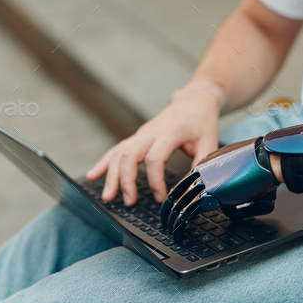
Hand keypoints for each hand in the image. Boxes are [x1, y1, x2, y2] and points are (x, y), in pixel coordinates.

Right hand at [86, 81, 222, 205]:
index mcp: (171, 131)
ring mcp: (141, 133)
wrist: (194, 101)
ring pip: (119, 153)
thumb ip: (201, 166)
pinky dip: (103, 163)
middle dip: (125, 180)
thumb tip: (195, 190)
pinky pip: (116, 150)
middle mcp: (151, 131)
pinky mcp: (137, 137)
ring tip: (108, 197)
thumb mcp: (209, 143)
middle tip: (129, 202)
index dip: (155, 180)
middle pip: (130, 155)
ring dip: (111, 175)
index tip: (161, 197)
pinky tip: (93, 176)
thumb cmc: (202, 121)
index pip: (154, 157)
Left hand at [160, 137, 278, 240]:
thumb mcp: (238, 178)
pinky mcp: (210, 192)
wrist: (267, 159)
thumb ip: (228, 192)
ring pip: (180, 201)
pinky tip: (178, 229)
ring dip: (173, 217)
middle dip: (169, 209)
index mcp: (207, 164)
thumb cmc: (259, 169)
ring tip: (170, 228)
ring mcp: (204, 180)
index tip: (174, 207)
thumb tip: (226, 209)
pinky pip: (189, 209)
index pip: (185, 182)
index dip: (177, 197)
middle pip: (177, 192)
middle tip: (166, 220)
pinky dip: (181, 221)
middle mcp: (202, 170)